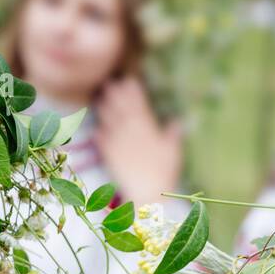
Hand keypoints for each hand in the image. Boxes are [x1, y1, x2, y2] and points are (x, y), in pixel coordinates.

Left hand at [92, 76, 183, 207]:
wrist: (147, 193)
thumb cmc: (164, 172)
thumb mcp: (173, 151)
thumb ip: (172, 135)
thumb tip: (176, 122)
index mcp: (146, 128)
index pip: (139, 104)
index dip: (134, 92)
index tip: (130, 81)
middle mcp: (130, 132)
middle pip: (121, 109)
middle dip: (117, 96)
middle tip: (111, 84)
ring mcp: (118, 143)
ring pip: (109, 122)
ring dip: (105, 110)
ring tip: (102, 101)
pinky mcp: (109, 156)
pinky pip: (102, 141)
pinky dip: (100, 134)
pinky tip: (97, 130)